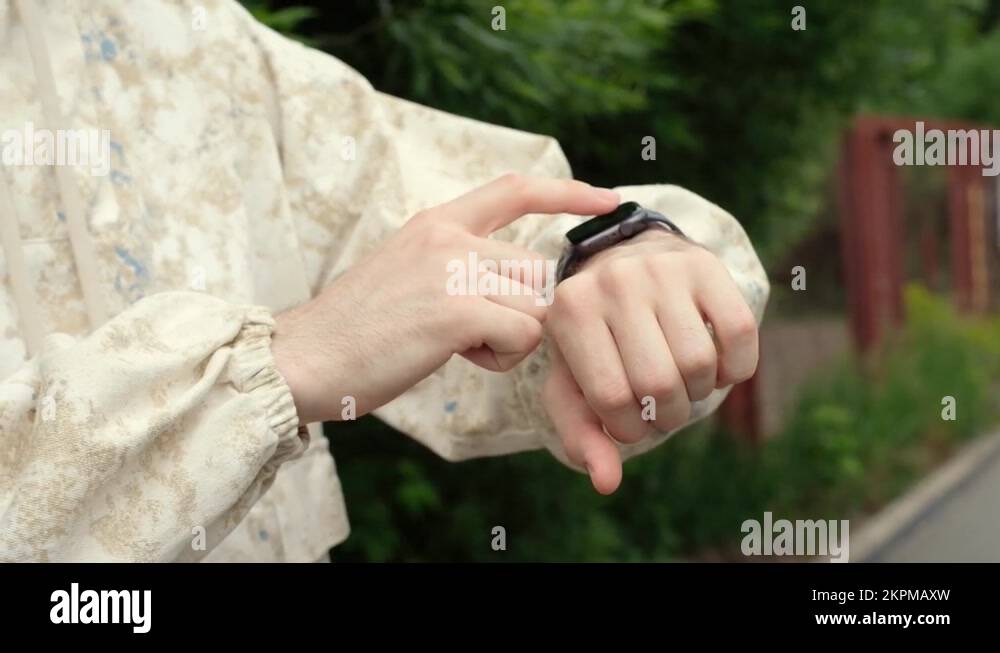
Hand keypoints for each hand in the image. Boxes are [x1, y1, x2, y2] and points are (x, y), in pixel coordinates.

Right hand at [271, 175, 619, 423]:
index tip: (609, 200)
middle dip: (525, 310)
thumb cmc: (359, 329)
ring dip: (513, 336)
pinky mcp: (455, 310)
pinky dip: (501, 357)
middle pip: (539, 268)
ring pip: (537, 304)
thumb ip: (462, 264)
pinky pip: (522, 334)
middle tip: (477, 334)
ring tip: (463, 345)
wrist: (305, 357)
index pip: (516, 189)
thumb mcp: (410, 272)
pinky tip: (458, 356)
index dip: (569, 193)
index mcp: (438, 222)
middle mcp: (449, 235)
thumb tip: (522, 283)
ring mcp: (453, 269)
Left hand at [542, 228, 758, 493]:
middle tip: (661, 408)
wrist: (625, 262)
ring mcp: (661, 268)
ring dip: (699, 394)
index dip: (627, 428)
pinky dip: (735, 368)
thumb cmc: (597, 338)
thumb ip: (582, 434)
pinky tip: (717, 367)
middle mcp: (614, 282)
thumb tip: (607, 483)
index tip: (628, 422)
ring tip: (684, 385)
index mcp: (572, 310)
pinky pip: (740, 333)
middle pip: (659, 383)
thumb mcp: (574, 382)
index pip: (610, 397)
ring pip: (700, 363)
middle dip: (667, 416)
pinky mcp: (706, 266)